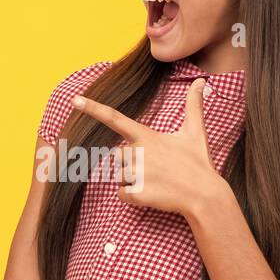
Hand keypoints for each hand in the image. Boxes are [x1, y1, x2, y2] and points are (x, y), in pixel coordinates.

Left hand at [70, 78, 227, 217]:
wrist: (205, 195)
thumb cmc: (198, 162)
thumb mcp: (196, 131)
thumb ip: (192, 105)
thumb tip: (201, 82)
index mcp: (147, 136)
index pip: (115, 118)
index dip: (93, 108)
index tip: (74, 100)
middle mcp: (138, 152)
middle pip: (118, 157)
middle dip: (133, 164)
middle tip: (158, 169)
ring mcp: (137, 173)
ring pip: (119, 176)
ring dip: (133, 181)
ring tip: (157, 181)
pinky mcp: (137, 193)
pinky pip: (121, 194)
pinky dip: (133, 197)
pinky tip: (153, 194)